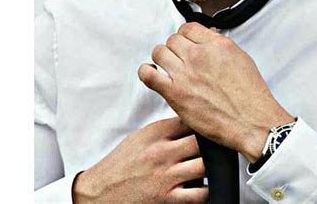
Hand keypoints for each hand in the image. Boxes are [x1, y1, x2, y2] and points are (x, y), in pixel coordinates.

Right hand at [72, 116, 207, 202]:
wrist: (98, 193)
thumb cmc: (120, 164)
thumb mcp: (140, 137)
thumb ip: (164, 129)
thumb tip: (188, 120)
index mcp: (156, 133)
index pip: (189, 120)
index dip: (202, 121)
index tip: (209, 123)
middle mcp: (163, 152)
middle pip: (201, 141)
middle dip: (211, 142)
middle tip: (217, 144)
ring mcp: (166, 176)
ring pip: (204, 165)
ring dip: (211, 165)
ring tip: (214, 164)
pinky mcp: (167, 198)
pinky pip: (198, 194)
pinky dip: (206, 189)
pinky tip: (205, 185)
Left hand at [138, 22, 292, 162]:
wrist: (251, 122)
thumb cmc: (250, 95)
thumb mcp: (241, 59)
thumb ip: (220, 46)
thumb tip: (208, 38)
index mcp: (216, 45)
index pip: (188, 28)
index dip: (185, 35)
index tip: (185, 42)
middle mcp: (199, 56)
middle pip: (173, 39)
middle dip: (175, 47)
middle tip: (179, 57)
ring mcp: (185, 74)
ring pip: (159, 52)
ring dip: (162, 57)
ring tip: (167, 66)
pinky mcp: (175, 94)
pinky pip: (149, 75)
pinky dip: (147, 72)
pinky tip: (152, 73)